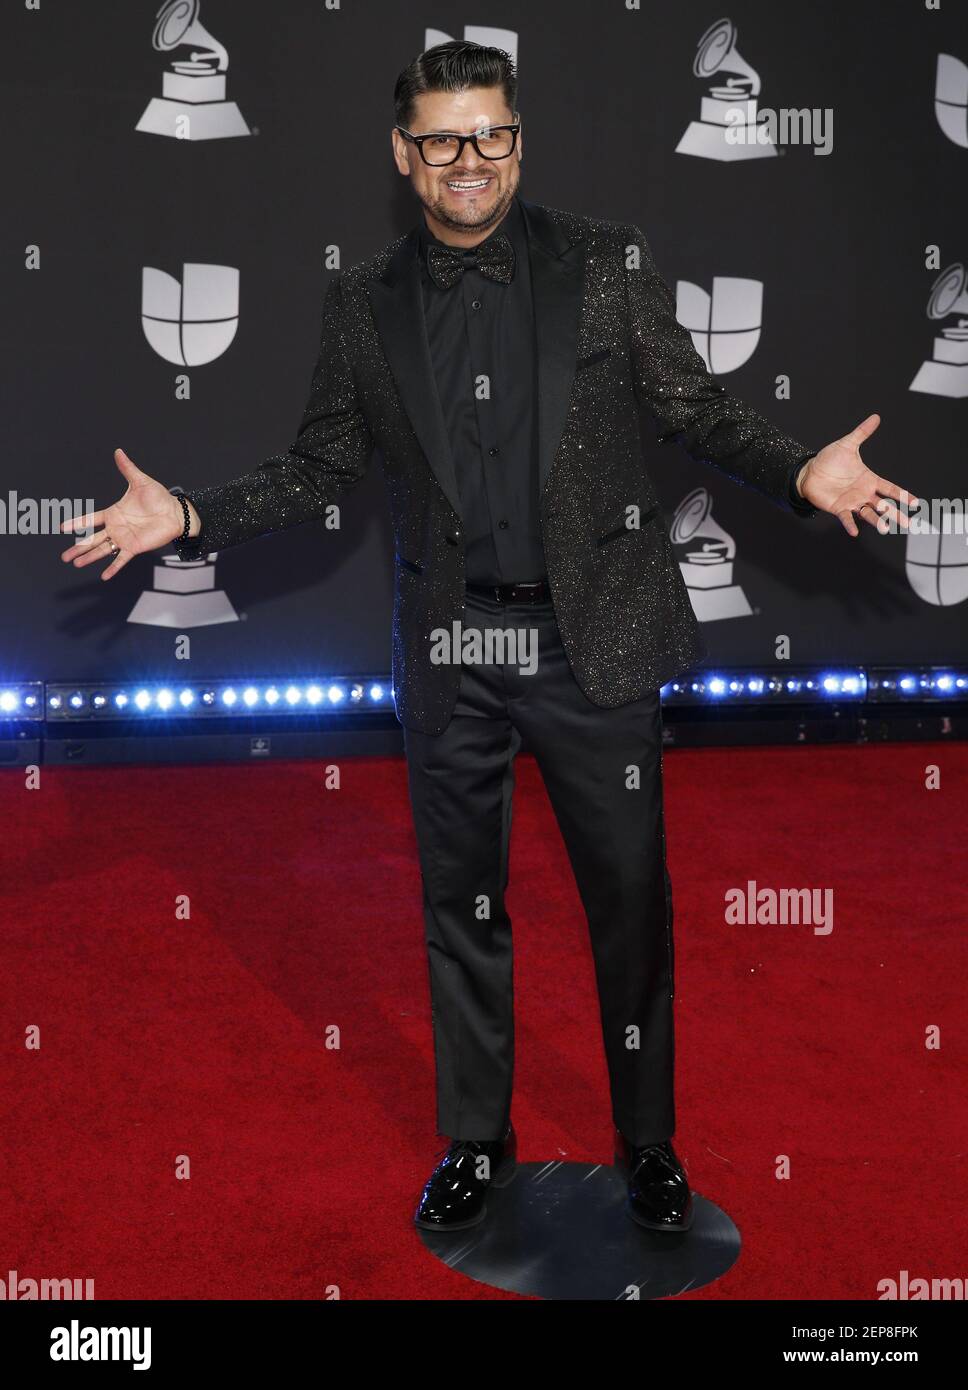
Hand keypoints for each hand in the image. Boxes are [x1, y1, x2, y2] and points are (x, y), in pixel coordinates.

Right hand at [59, 449, 188, 579]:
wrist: (175, 513)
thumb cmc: (159, 498)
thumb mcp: (140, 481)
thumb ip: (127, 468)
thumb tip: (118, 451)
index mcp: (114, 513)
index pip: (91, 519)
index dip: (77, 523)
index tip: (62, 528)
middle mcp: (116, 528)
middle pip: (93, 539)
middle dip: (78, 547)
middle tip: (64, 556)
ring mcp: (124, 539)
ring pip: (103, 550)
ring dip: (89, 557)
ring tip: (76, 563)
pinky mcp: (135, 547)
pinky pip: (122, 559)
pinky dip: (113, 568)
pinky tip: (104, 576)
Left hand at [797, 414, 917, 536]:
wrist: (810, 471)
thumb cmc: (829, 460)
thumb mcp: (847, 445)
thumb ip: (862, 433)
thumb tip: (876, 417)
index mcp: (869, 480)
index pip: (890, 488)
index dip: (902, 495)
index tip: (915, 503)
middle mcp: (863, 493)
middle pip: (884, 505)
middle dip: (895, 514)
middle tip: (908, 524)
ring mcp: (852, 502)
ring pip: (868, 514)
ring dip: (877, 521)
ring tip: (885, 528)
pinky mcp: (839, 508)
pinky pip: (847, 518)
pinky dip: (850, 524)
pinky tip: (855, 532)